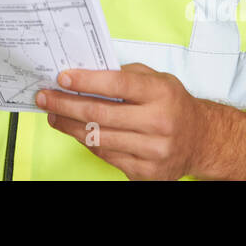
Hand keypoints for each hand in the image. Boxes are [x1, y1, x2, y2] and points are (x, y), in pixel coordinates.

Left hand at [36, 63, 209, 180]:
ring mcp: (153, 151)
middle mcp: (159, 123)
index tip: (62, 77)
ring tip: (53, 115)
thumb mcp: (157, 80)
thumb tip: (84, 73)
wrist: (201, 140)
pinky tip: (75, 131)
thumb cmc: (172, 105)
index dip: (85, 81)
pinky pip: (106, 155)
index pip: (116, 84)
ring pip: (98, 138)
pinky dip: (87, 141)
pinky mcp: (146, 172)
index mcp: (161, 94)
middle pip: (100, 114)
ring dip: (69, 126)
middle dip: (65, 105)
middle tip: (44, 97)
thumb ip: (125, 74)